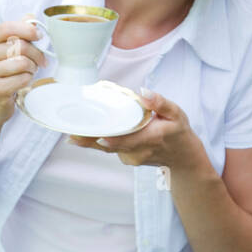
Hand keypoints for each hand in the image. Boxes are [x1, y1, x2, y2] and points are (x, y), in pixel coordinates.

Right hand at [0, 18, 46, 121]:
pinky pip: (22, 78)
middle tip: (40, 61)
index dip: (26, 29)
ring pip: (22, 62)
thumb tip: (30, 16)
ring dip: (32, 68)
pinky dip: (28, 80)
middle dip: (35, 53)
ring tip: (30, 72)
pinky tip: (23, 82)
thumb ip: (15, 34)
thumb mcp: (1, 52)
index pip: (7, 27)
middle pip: (18, 45)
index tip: (38, 35)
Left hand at [69, 88, 203, 172]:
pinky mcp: (126, 159)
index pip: (123, 140)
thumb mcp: (176, 113)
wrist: (182, 158)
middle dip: (88, 140)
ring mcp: (130, 158)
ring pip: (107, 148)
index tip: (88, 136)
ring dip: (91, 139)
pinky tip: (90, 131)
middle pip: (108, 146)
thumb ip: (160, 103)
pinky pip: (110, 149)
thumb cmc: (178, 132)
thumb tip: (143, 92)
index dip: (105, 138)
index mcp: (149, 138)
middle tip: (69, 134)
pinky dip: (100, 140)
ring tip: (73, 130)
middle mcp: (137, 151)